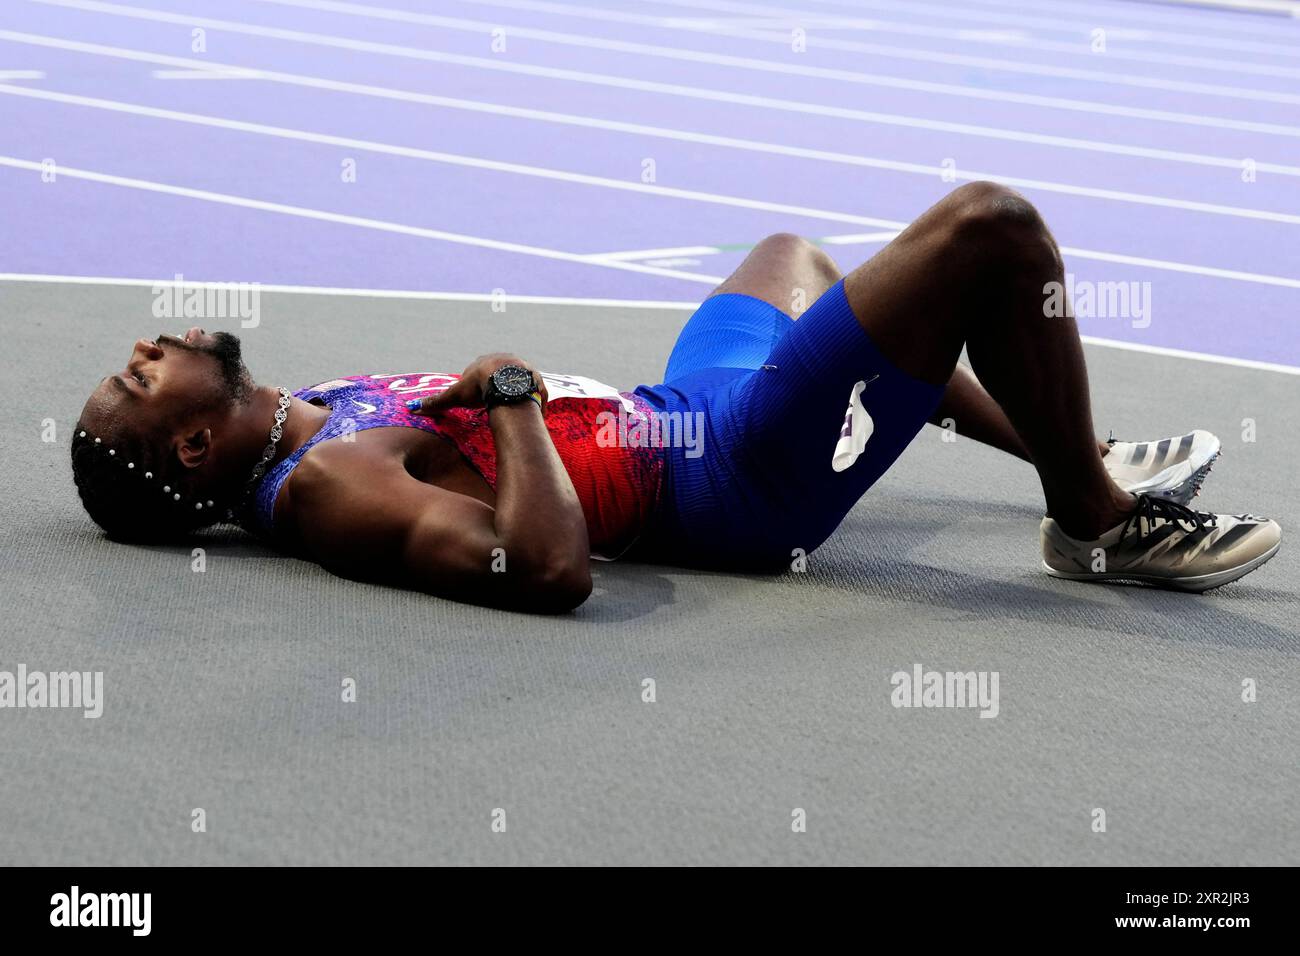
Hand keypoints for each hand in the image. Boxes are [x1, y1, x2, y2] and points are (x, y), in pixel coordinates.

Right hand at [407, 354, 545, 415]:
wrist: (505, 382)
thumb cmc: (478, 387)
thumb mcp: (454, 395)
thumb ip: (436, 402)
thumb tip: (412, 409)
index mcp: (483, 362)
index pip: (478, 373)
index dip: (477, 385)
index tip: (478, 398)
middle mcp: (503, 359)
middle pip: (499, 373)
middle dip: (497, 386)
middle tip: (495, 401)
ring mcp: (520, 365)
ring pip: (518, 378)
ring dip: (516, 389)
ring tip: (514, 405)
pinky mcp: (534, 375)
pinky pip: (534, 387)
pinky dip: (532, 397)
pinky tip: (532, 408)